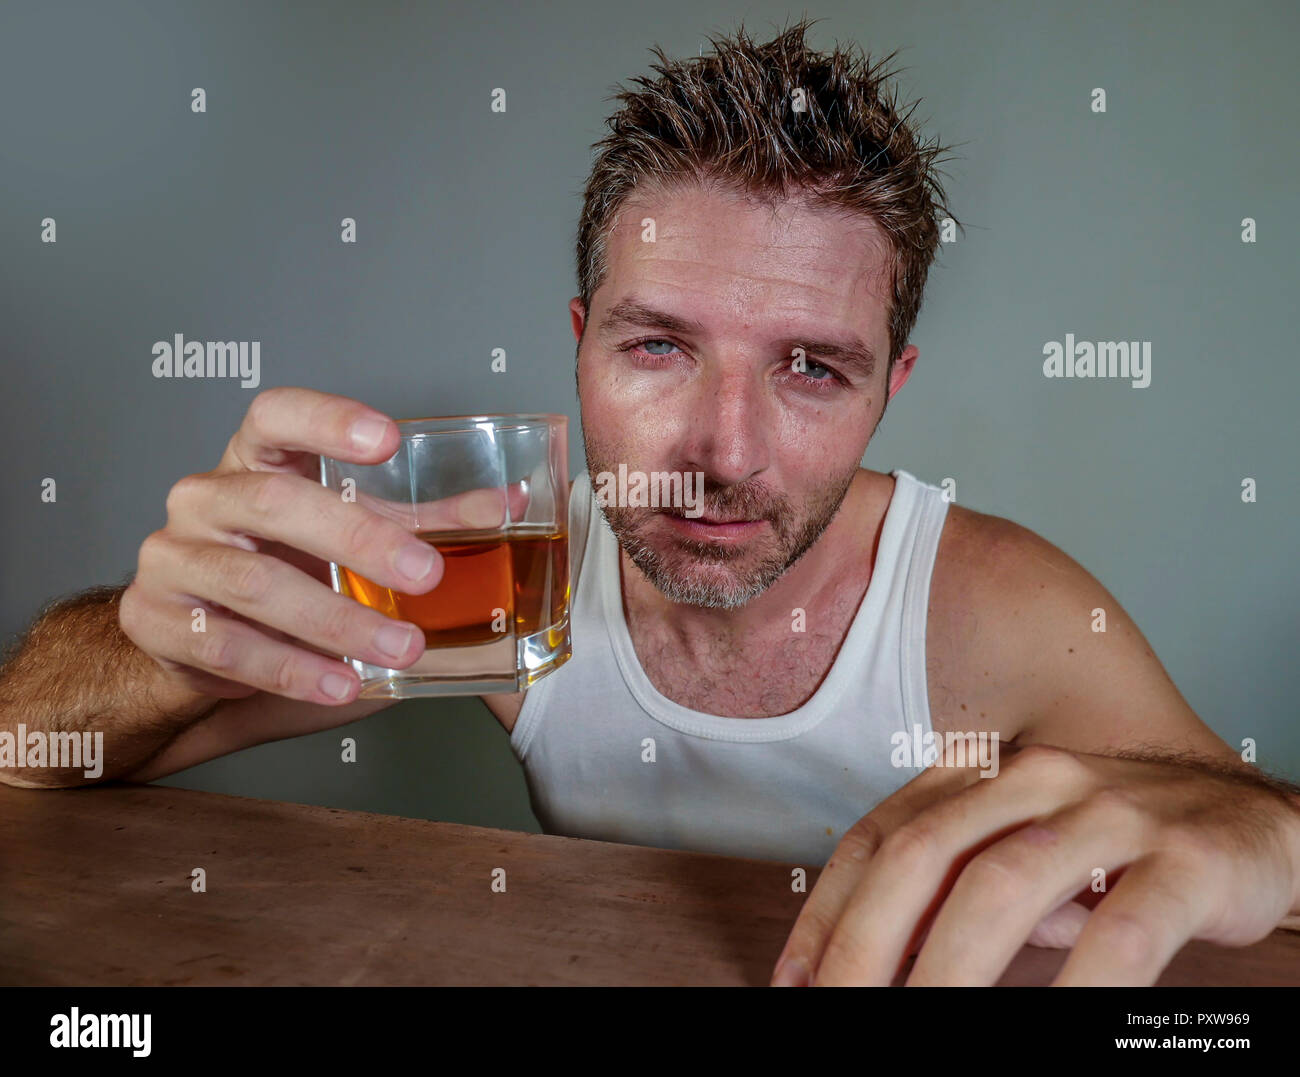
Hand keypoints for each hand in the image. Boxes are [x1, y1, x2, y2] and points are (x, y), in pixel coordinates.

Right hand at [118, 388, 499, 705]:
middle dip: (359, 539)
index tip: (386, 439)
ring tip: (402, 647)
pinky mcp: (157, 618)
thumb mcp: (354, 537)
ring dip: (338, 621)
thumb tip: (508, 503)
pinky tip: (341, 683)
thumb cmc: (286, 569)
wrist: (198, 640)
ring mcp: (174, 556)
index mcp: (255, 461)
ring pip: (256, 582)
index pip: (277, 416)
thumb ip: (424, 519)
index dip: (328, 420)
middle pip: (277, 503)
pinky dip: (292, 669)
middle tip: (426, 575)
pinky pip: (227, 644)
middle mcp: (206, 497)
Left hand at [771, 743, 1299, 985]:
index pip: (880, 836)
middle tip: (837, 1011)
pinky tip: (1050, 1030)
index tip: (793, 981)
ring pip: (1003, 886)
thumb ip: (955, 886)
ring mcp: (1110, 812)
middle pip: (923, 855)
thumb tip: (873, 963)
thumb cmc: (1117, 847)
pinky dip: (1074, 989)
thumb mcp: (1022, 853)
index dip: (827, 912)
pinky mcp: (1185, 859)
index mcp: (986, 772)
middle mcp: (1036, 778)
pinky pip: (1120, 931)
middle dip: (865, 943)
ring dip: (948, 970)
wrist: (1254, 821)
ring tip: (917, 1028)